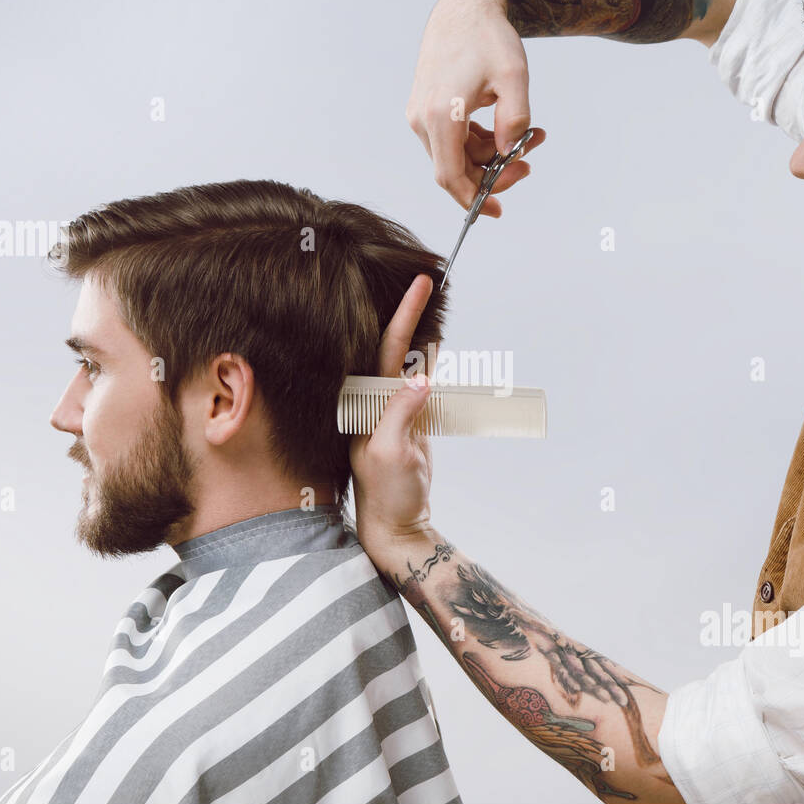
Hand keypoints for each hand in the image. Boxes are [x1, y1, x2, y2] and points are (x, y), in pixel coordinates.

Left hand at [349, 274, 438, 556]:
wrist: (397, 524)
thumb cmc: (387, 494)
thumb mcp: (393, 453)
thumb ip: (402, 414)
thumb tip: (420, 379)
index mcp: (368, 403)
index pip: (388, 348)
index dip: (405, 314)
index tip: (420, 283)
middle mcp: (377, 400)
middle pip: (398, 345)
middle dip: (411, 313)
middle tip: (426, 279)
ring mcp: (394, 410)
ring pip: (412, 361)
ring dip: (423, 333)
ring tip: (431, 300)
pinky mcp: (412, 421)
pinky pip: (423, 381)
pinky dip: (432, 360)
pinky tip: (435, 342)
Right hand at [405, 0, 546, 217]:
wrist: (464, 9)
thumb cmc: (489, 39)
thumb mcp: (513, 76)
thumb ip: (514, 119)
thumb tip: (508, 155)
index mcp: (441, 115)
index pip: (451, 177)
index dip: (474, 200)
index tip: (499, 210)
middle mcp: (423, 119)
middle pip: (455, 170)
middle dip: (492, 173)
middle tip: (527, 161)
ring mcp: (421, 115)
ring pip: (456, 156)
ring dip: (491, 155)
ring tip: (530, 136)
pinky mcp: (425, 109)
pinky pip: (452, 141)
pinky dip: (480, 142)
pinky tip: (505, 127)